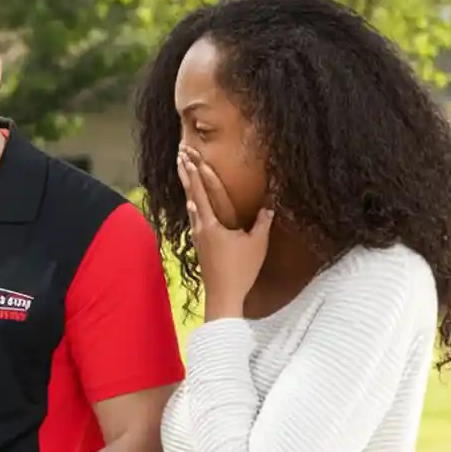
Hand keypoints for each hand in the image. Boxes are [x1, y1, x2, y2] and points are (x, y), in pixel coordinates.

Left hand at [177, 145, 272, 319]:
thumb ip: (263, 222)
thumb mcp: (257, 244)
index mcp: (211, 224)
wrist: (223, 295)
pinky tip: (192, 208)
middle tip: (180, 156)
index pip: (202, 193)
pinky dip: (193, 208)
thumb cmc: (241, 269)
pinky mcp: (199, 246)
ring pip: (191, 208)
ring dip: (189, 189)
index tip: (188, 157)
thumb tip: (270, 205)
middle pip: (191, 196)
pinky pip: (194, 221)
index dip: (195, 173)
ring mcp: (197, 238)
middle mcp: (200, 228)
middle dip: (186, 175)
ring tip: (184, 175)